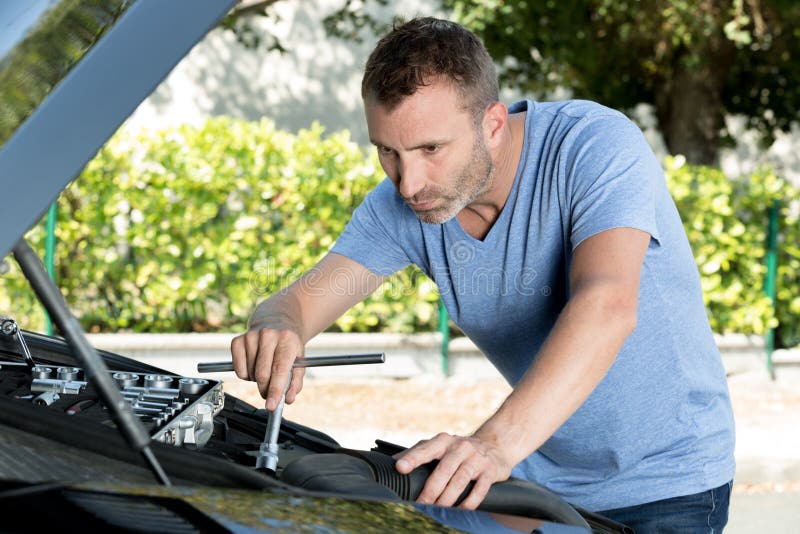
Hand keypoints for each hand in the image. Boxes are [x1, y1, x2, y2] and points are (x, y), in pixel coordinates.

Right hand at [230, 327, 305, 409]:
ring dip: (256, 380)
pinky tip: (254, 364)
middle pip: (262, 374)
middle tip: (270, 392)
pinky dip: (245, 374)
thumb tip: (287, 399)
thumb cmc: (289, 343)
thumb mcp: (300, 359)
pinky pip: (238, 370)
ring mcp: (251, 336)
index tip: (272, 405)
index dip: (275, 390)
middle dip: (266, 389)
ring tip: (265, 369)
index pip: (279, 369)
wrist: (277, 319)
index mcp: (287, 339)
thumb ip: (296, 381)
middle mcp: (268, 335)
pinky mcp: (237, 340)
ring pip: (249, 374)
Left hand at [394, 432, 511, 509]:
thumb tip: (392, 462)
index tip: (400, 468)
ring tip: (437, 509)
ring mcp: (476, 458)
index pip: (425, 449)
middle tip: (420, 503)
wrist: (494, 445)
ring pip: (459, 481)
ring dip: (447, 498)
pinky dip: (468, 502)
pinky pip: (479, 490)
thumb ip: (418, 452)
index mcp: (443, 441)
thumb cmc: (459, 449)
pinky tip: (461, 509)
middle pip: (443, 470)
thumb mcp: (440, 445)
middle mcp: (460, 447)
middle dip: (430, 490)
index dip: (412, 458)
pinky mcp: (489, 470)